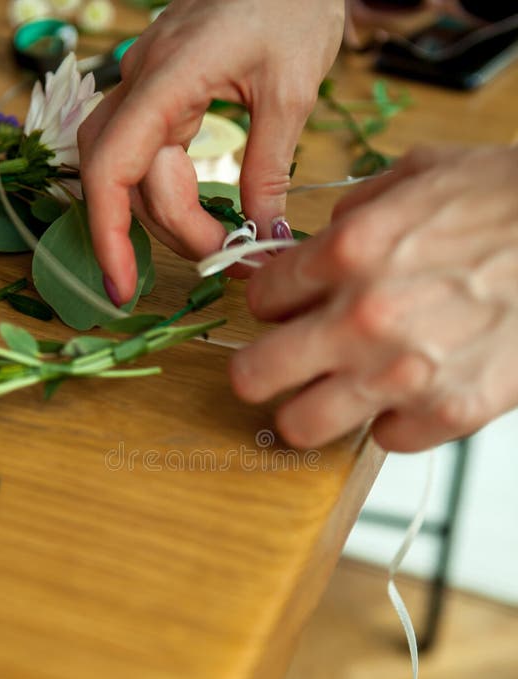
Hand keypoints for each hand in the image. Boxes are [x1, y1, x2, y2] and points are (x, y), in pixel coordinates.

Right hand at [78, 0, 343, 302]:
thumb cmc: (293, 2)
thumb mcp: (292, 91)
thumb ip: (268, 168)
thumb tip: (260, 235)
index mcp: (167, 76)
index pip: (110, 168)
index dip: (108, 235)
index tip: (124, 286)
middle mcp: (141, 81)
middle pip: (121, 178)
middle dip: (167, 232)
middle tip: (228, 257)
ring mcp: (146, 85)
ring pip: (130, 171)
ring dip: (171, 217)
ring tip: (225, 242)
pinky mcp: (162, 93)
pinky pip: (147, 154)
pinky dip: (170, 193)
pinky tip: (199, 215)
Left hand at [230, 144, 517, 451]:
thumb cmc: (509, 202)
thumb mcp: (423, 174)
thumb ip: (356, 209)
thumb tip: (322, 237)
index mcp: (349, 253)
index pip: (261, 299)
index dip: (272, 305)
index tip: (288, 311)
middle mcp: (363, 318)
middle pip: (253, 375)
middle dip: (259, 369)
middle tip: (279, 366)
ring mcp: (404, 373)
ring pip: (301, 425)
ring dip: (310, 410)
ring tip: (333, 394)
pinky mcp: (449, 413)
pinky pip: (385, 438)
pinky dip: (392, 420)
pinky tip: (410, 393)